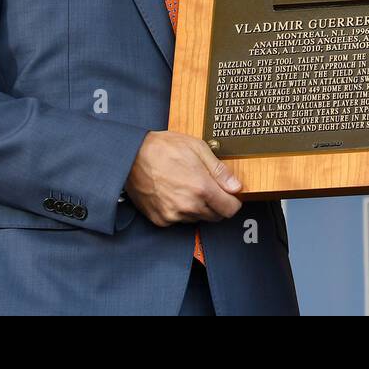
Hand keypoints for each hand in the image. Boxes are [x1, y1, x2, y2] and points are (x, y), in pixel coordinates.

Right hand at [125, 130, 241, 225]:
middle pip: (215, 217)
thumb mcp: (198, 149)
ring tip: (188, 186)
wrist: (132, 156)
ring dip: (199, 207)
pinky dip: (181, 211)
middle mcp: (188, 206)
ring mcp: (173, 215)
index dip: (233, 201)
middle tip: (207, 186)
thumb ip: (220, 171)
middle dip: (217, 204)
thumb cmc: (164, 148)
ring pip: (197, 219)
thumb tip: (236, 186)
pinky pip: (179, 220)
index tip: (230, 194)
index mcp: (201, 188)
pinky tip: (175, 193)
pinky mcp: (160, 219)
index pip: (230, 209)